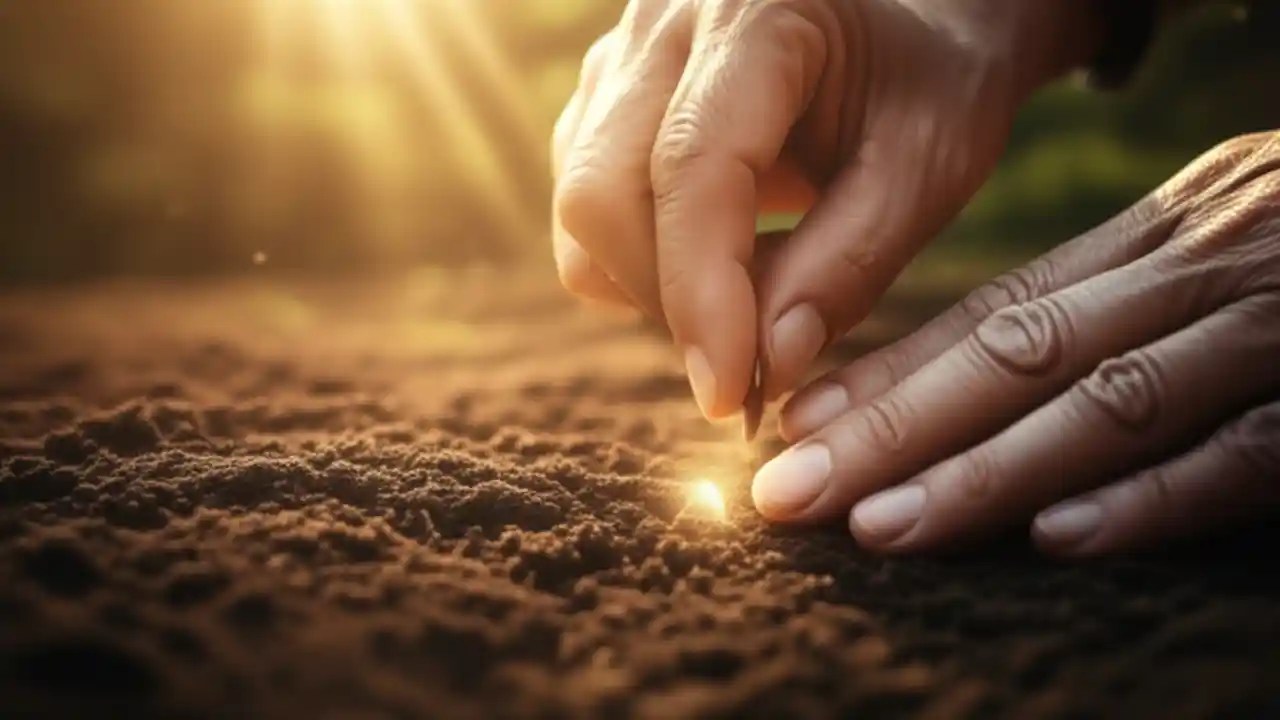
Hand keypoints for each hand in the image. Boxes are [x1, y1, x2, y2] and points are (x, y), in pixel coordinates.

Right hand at [550, 0, 1098, 417]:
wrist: (920, 12)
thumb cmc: (935, 78)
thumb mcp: (929, 166)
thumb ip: (848, 264)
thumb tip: (765, 369)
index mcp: (760, 10)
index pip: (693, 167)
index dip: (703, 295)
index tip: (729, 399)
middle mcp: (665, 17)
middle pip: (601, 192)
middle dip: (667, 303)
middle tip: (746, 369)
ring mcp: (621, 52)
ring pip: (580, 205)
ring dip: (650, 287)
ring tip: (746, 302)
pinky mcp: (604, 92)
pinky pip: (584, 201)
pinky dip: (638, 260)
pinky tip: (719, 260)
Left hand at [753, 131, 1279, 555]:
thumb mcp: (1217, 257)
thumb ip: (1113, 309)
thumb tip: (974, 383)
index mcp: (1171, 233)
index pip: (1000, 309)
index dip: (892, 371)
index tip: (797, 424)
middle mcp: (1212, 267)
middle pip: (1022, 353)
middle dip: (893, 427)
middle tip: (787, 489)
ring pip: (1109, 404)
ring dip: (984, 471)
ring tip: (877, 526)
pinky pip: (1248, 452)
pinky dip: (1154, 497)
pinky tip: (1061, 539)